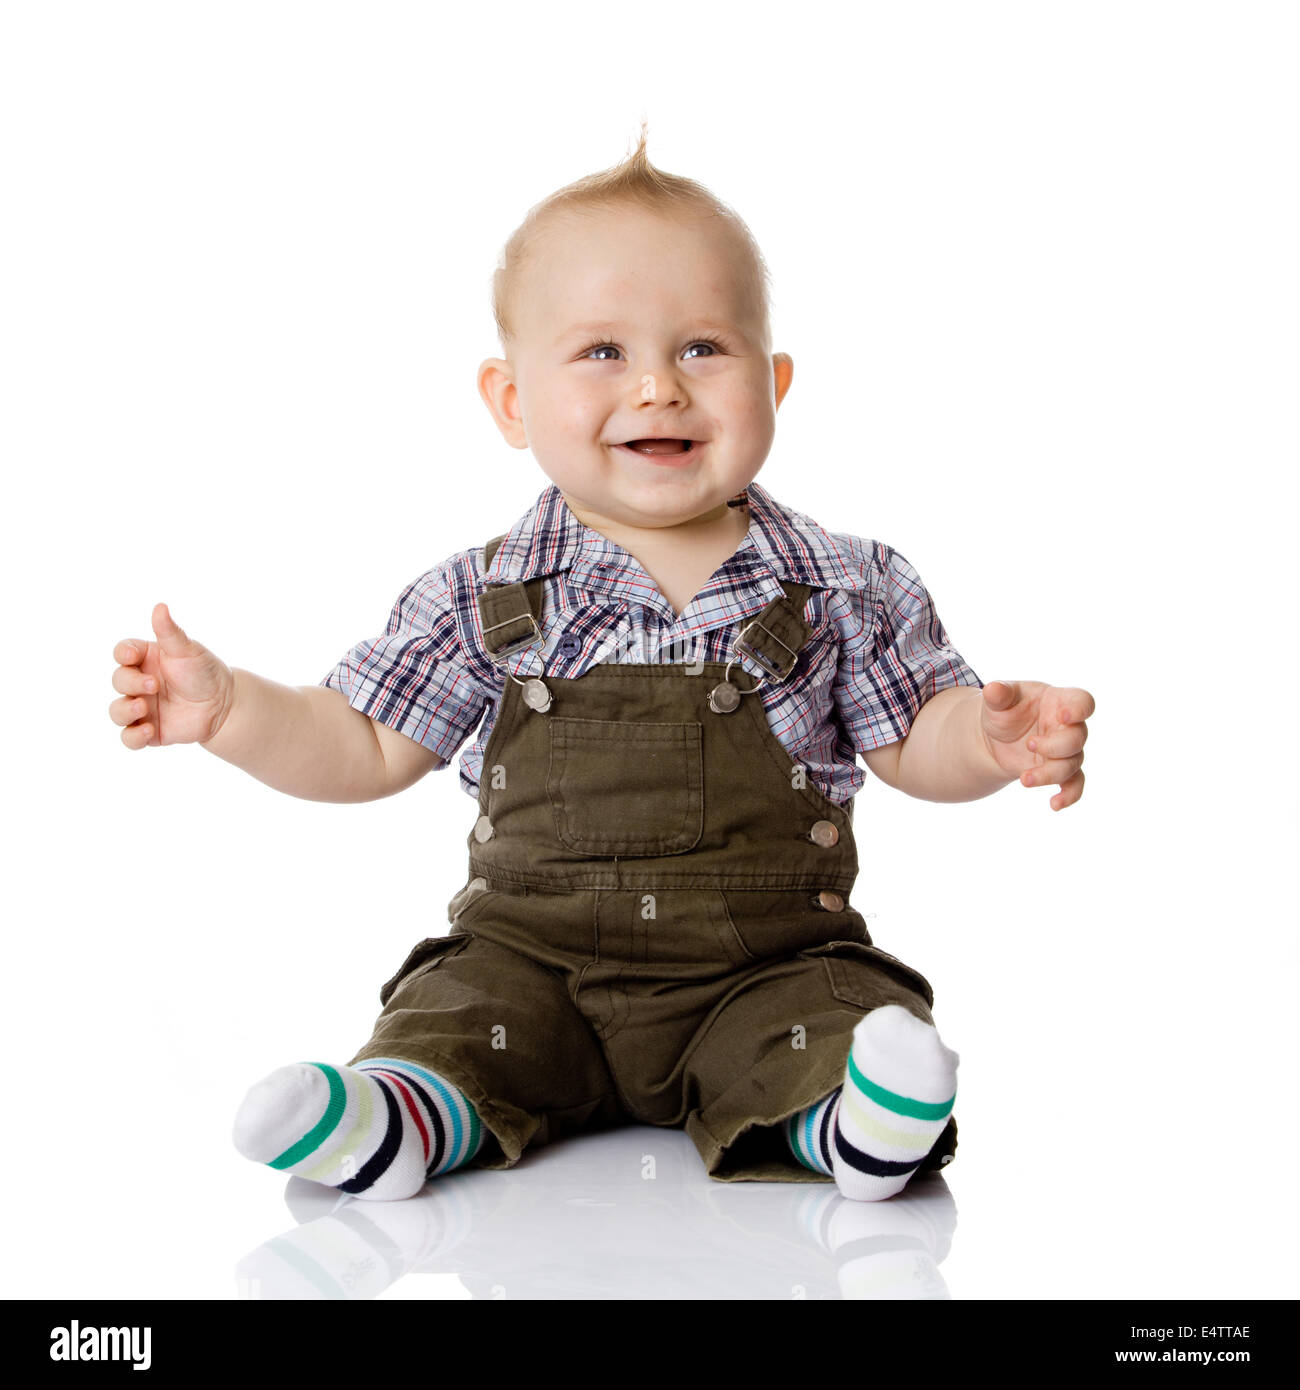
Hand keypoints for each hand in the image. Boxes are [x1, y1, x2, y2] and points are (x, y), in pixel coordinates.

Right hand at [109, 603, 234, 748]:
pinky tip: (148, 730)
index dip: (122, 654)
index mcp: (145, 659)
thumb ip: (170, 632)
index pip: (121, 653)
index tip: (133, 656)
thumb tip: (159, 606)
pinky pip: (129, 737)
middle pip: (118, 680)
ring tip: (143, 708)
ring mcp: (142, 707)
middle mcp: (139, 683)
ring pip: (117, 711)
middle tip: (154, 685)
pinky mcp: (149, 731)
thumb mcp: (188, 650)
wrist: (223, 704)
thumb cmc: (204, 671)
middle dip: (131, 682)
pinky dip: (133, 736)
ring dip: (125, 710)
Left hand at [978, 680, 1093, 810]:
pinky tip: (1055, 804)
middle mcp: (1068, 727)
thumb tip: (992, 688)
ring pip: (1073, 764)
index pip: (1083, 701)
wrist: (995, 738)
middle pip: (1078, 739)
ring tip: (1024, 779)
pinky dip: (1069, 796)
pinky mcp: (1059, 771)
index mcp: (1058, 701)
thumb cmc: (1003, 711)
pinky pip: (1075, 785)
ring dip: (1050, 773)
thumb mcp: (997, 701)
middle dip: (1054, 746)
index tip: (1063, 717)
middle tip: (1029, 745)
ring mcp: (1066, 751)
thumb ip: (998, 694)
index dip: (1079, 710)